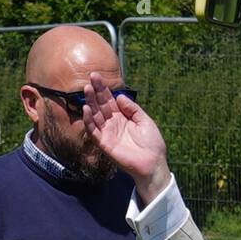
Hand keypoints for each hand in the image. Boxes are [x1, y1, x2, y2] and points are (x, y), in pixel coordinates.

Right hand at [82, 71, 170, 201]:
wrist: (153, 164)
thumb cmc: (152, 144)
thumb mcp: (145, 121)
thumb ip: (132, 109)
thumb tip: (120, 96)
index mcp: (122, 117)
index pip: (109, 100)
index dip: (103, 88)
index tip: (96, 75)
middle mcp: (112, 124)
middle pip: (100, 105)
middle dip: (95, 92)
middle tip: (91, 78)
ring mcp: (107, 133)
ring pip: (95, 116)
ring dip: (90, 103)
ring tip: (87, 89)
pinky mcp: (104, 144)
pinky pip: (93, 131)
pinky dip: (89, 121)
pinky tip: (86, 109)